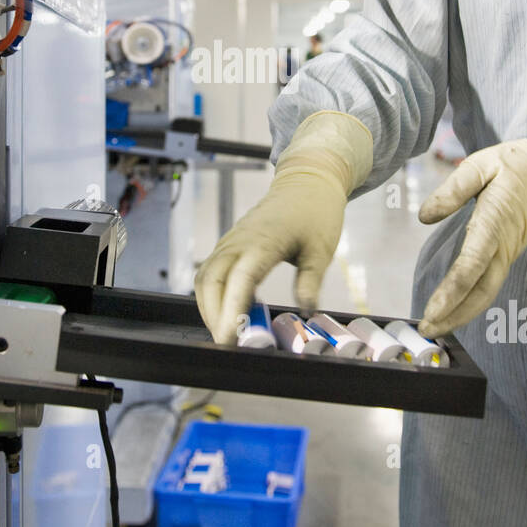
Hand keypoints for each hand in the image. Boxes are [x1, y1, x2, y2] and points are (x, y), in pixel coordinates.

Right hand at [194, 112, 372, 343]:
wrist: (307, 182)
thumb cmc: (316, 213)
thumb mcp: (321, 250)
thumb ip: (311, 282)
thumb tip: (306, 312)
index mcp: (264, 241)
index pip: (240, 280)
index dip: (231, 311)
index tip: (230, 338)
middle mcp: (239, 241)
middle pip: (211, 282)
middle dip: (213, 316)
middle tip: (227, 345)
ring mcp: (231, 241)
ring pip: (205, 278)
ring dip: (209, 307)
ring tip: (226, 333)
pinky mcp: (229, 243)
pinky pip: (210, 271)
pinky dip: (212, 295)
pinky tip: (228, 312)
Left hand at [417, 127, 526, 338]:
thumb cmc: (515, 165)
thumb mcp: (481, 165)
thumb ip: (453, 189)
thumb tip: (425, 216)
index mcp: (495, 220)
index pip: (473, 263)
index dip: (453, 290)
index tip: (433, 310)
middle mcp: (503, 244)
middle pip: (481, 290)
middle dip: (454, 314)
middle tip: (427, 331)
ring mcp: (508, 253)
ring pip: (486, 292)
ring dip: (461, 313)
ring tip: (434, 328)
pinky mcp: (507, 255)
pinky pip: (488, 285)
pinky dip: (470, 302)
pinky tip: (451, 311)